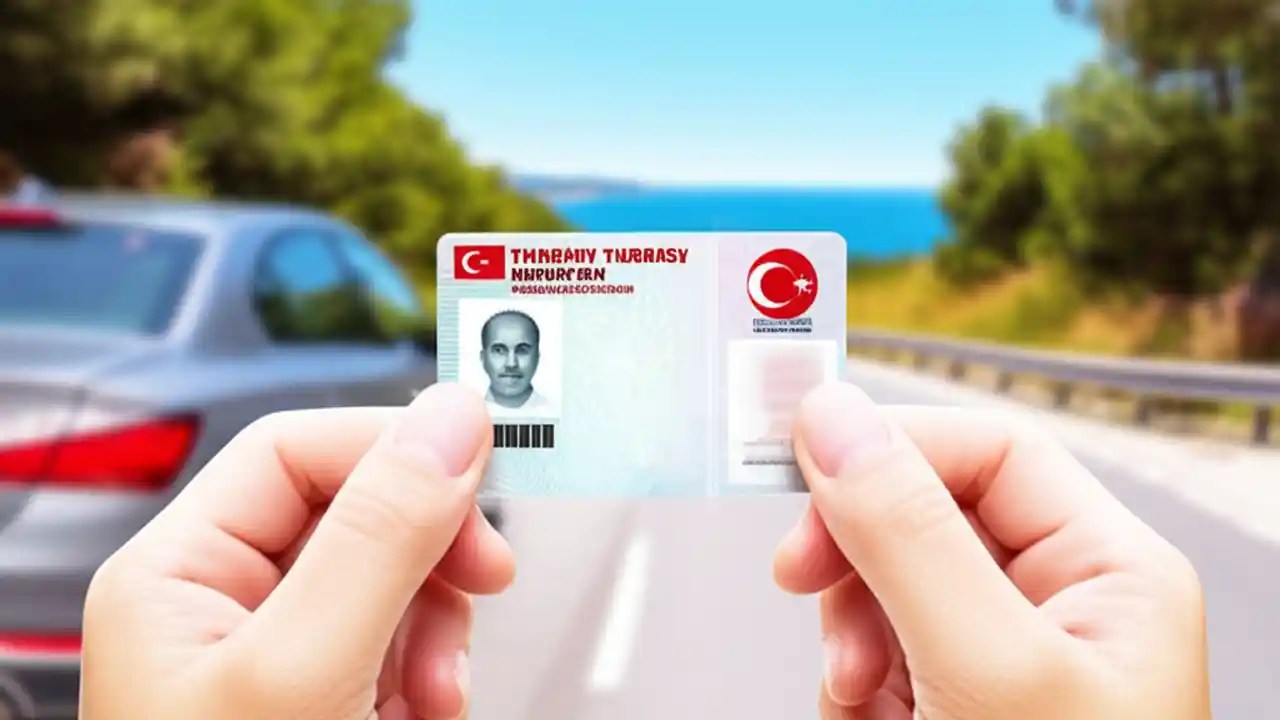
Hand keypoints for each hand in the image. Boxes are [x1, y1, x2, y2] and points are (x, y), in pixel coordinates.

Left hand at [80, 384, 511, 719]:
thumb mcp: (304, 670)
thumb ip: (378, 539)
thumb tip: (451, 419)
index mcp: (176, 576)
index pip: (294, 450)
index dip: (392, 448)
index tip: (479, 465)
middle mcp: (223, 607)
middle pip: (360, 514)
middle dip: (431, 555)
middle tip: (484, 577)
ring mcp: (279, 659)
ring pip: (395, 583)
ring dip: (441, 630)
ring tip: (438, 693)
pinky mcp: (328, 700)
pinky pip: (404, 646)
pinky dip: (435, 677)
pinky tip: (425, 715)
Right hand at [774, 384, 1210, 718]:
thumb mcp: (989, 668)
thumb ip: (910, 539)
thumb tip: (833, 419)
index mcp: (1109, 572)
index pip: (989, 450)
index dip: (892, 445)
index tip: (803, 461)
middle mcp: (1058, 606)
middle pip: (921, 516)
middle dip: (855, 557)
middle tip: (803, 580)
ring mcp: (1000, 660)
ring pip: (884, 589)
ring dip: (847, 638)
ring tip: (859, 696)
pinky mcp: (952, 703)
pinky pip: (874, 656)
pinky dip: (852, 690)